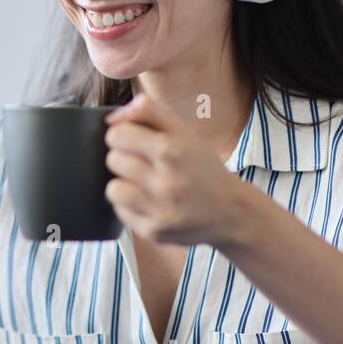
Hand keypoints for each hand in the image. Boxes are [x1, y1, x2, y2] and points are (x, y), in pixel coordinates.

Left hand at [103, 93, 248, 247]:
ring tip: (142, 183)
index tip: (134, 141)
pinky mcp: (154, 231)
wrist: (231, 211)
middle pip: (113, 160)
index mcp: (171, 151)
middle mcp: (165, 182)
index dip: (122, 136)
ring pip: (112, 189)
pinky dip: (130, 206)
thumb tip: (110, 118)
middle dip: (124, 158)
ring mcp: (159, 210)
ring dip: (123, 184)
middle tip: (143, 164)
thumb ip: (148, 112)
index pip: (117, 135)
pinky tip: (148, 202)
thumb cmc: (201, 166)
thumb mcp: (184, 131)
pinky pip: (120, 212)